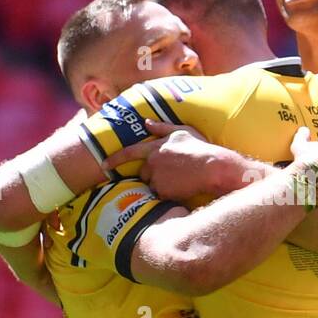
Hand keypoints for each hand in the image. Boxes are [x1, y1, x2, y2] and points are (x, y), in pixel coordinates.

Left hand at [103, 119, 246, 200]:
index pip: (129, 152)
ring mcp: (156, 178)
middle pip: (144, 173)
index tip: (104, 164)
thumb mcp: (182, 131)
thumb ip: (162, 127)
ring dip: (163, 184)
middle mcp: (152, 162)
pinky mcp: (163, 191)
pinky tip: (183, 188)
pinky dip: (170, 194)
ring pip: (153, 185)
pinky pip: (162, 196)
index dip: (115, 159)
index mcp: (155, 147)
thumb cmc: (201, 148)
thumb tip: (147, 122)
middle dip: (154, 175)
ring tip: (182, 180)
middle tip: (175, 174)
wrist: (213, 167)